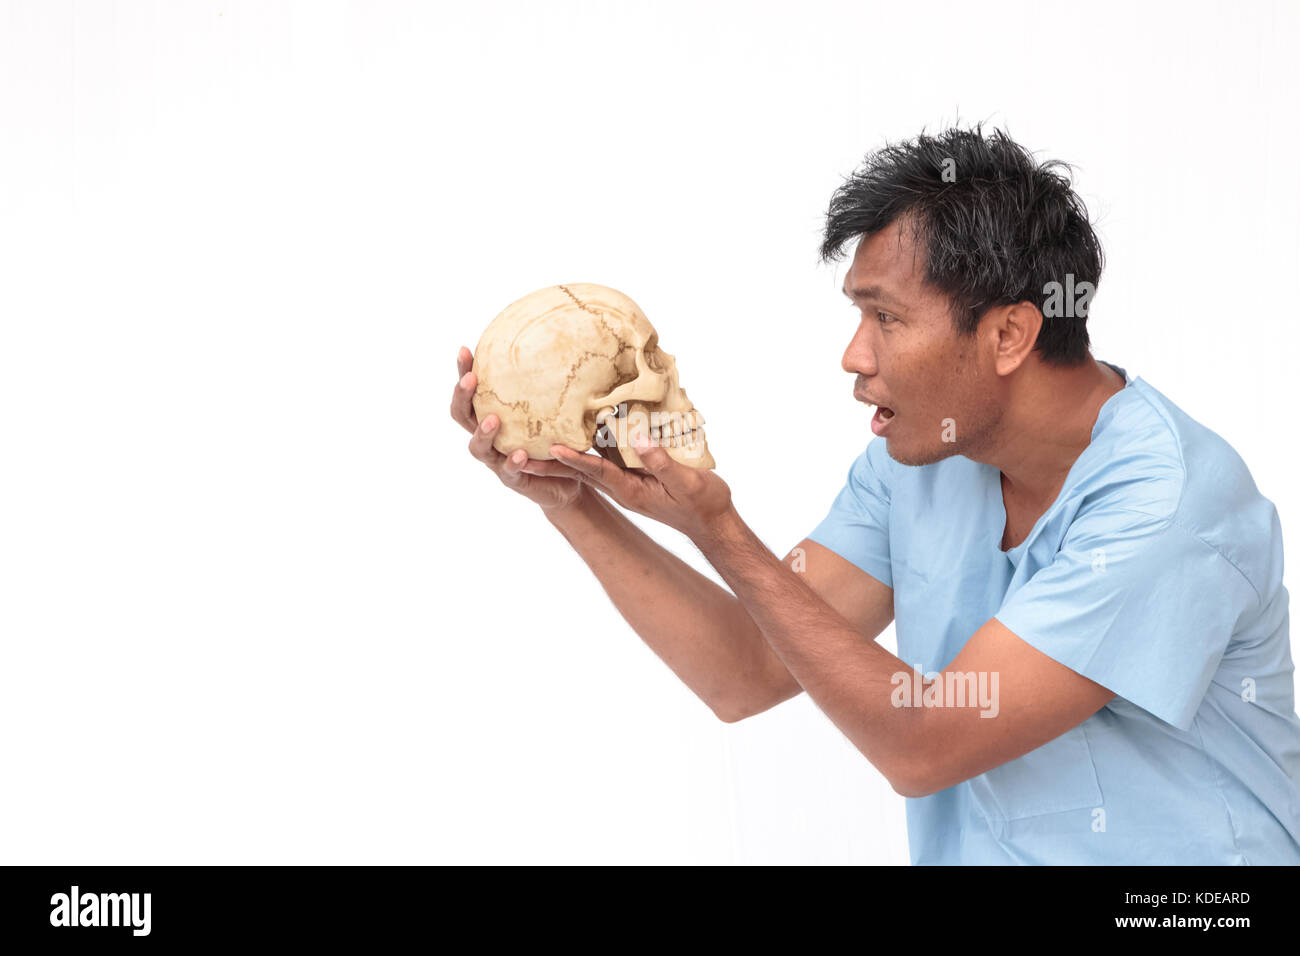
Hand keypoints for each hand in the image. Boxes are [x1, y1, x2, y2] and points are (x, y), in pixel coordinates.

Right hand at [450, 346, 584, 512]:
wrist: (568, 483)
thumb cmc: (555, 441)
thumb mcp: (553, 413)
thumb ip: (551, 390)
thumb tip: (572, 350)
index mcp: (492, 416)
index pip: (471, 392)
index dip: (463, 372)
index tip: (464, 350)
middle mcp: (488, 438)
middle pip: (462, 416)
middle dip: (462, 397)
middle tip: (470, 379)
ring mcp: (497, 461)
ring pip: (478, 448)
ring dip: (482, 432)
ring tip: (493, 419)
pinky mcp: (514, 480)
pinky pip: (509, 471)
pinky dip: (513, 462)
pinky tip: (522, 454)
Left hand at [548, 431, 733, 539]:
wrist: (714, 523)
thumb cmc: (704, 504)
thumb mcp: (687, 482)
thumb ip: (661, 461)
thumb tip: (638, 438)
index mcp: (631, 491)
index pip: (596, 473)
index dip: (574, 459)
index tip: (551, 447)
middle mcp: (624, 489)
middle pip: (582, 473)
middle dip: (553, 464)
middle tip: (522, 454)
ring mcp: (629, 486)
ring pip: (591, 469)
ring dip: (566, 458)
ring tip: (539, 443)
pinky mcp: (637, 480)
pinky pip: (607, 464)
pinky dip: (590, 452)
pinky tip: (583, 437)